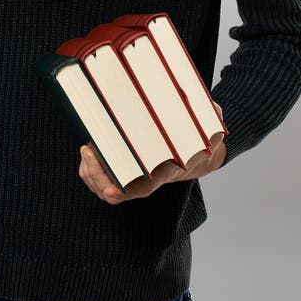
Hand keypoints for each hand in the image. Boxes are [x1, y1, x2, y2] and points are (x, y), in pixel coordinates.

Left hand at [79, 105, 226, 204]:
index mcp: (166, 171)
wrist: (199, 154)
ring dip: (90, 173)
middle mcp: (147, 179)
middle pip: (115, 190)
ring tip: (86, 149)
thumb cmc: (201, 137)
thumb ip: (211, 118)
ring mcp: (134, 178)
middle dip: (97, 175)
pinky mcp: (123, 171)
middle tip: (87, 150)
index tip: (111, 190)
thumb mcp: (210, 125)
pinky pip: (101, 179)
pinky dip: (90, 169)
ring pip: (105, 188)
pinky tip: (88, 151)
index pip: (143, 187)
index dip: (125, 190)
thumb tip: (214, 110)